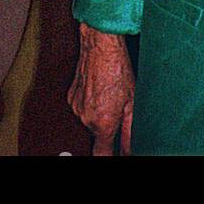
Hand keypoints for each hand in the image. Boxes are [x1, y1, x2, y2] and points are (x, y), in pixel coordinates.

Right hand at [68, 24, 133, 154]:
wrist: (100, 46)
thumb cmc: (117, 69)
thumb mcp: (133, 103)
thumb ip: (131, 132)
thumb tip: (130, 148)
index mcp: (103, 123)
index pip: (102, 154)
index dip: (110, 156)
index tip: (114, 153)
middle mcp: (86, 118)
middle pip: (98, 135)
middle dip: (108, 127)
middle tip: (118, 109)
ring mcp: (76, 108)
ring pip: (90, 120)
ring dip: (99, 114)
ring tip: (109, 95)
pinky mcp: (71, 97)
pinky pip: (82, 108)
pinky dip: (91, 103)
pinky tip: (100, 89)